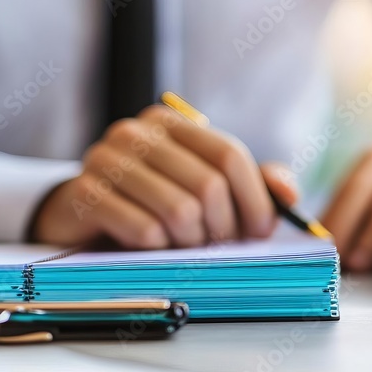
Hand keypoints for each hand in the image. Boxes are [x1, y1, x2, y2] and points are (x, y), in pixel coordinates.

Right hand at [31, 105, 297, 248]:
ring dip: (190, 242)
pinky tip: (151, 247)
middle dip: (222, 227)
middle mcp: (137, 133)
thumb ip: (254, 185)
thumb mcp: (207, 189)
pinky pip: (145, 230)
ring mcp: (106, 160)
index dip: (255, 199)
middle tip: (217, 246)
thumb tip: (288, 194)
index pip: (230, 155)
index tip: (260, 232)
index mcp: (172, 122)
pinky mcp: (84, 195)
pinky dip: (158, 249)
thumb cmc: (156, 205)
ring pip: (180, 211)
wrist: (83, 218)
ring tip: (184, 246)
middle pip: (209, 185)